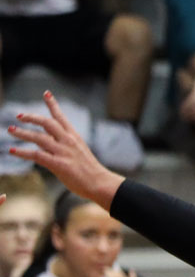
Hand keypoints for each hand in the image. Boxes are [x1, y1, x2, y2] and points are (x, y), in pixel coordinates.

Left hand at [8, 91, 123, 207]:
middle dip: (31, 117)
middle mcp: (68, 141)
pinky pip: (36, 155)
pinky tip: (12, 150)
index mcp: (74, 137)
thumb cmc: (90, 171)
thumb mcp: (80, 152)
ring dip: (22, 133)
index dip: (53, 104)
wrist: (100, 183)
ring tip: (10, 130)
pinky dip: (22, 152)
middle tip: (18, 116)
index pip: (61, 117)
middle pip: (47, 123)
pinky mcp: (58, 164)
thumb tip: (45, 145)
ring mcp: (63, 152)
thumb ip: (63, 146)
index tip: (46, 93)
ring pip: (38, 137)